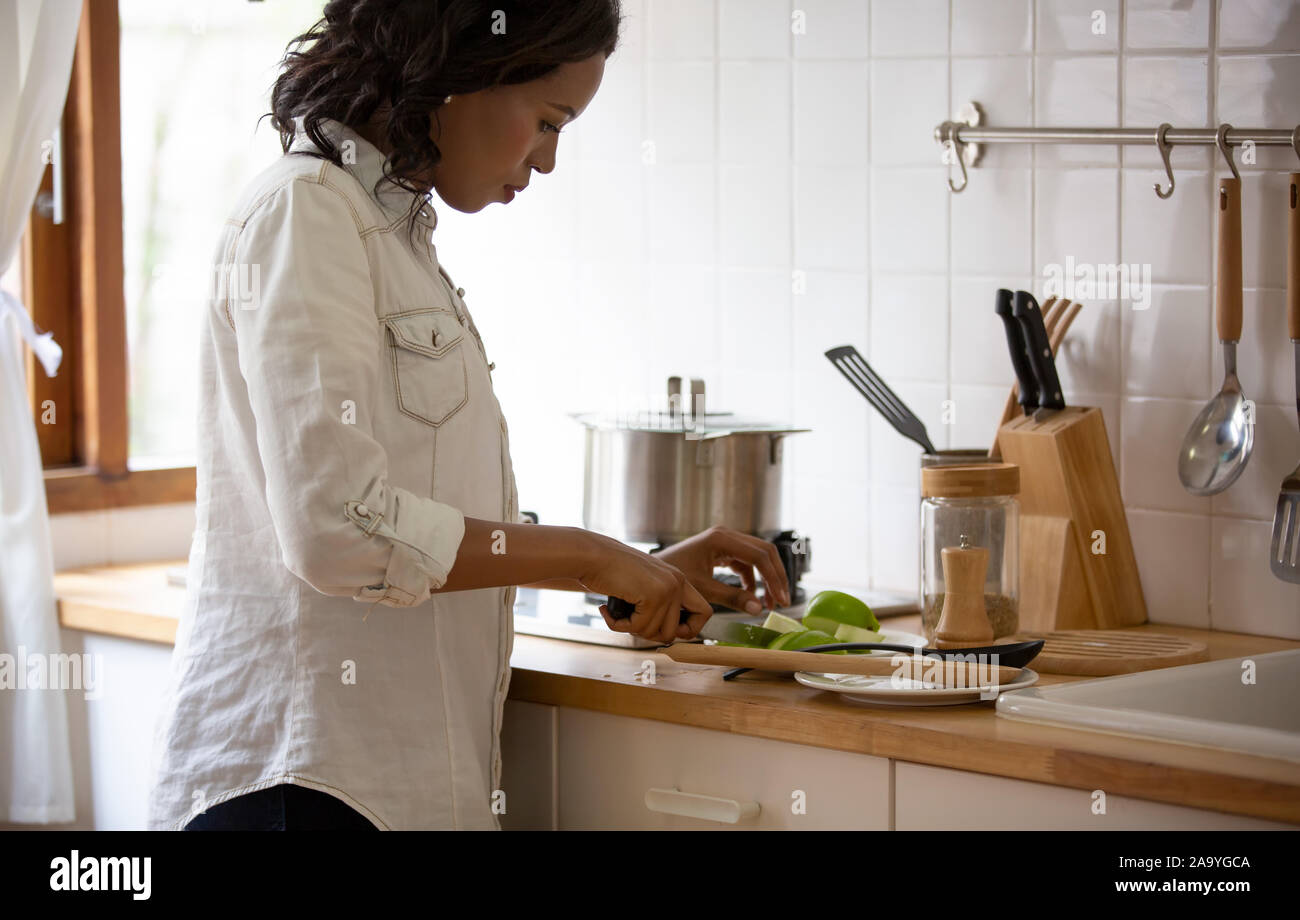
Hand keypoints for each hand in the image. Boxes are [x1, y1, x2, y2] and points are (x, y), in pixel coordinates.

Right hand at [575, 532, 712, 643]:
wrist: (592, 555)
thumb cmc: (610, 571)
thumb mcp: (643, 586)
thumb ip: (659, 606)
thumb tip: (668, 637)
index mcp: (678, 579)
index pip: (704, 612)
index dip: (688, 629)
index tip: (664, 629)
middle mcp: (677, 582)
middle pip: (675, 631)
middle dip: (649, 634)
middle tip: (630, 622)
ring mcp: (667, 588)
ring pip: (655, 633)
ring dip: (631, 629)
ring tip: (616, 612)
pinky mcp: (653, 595)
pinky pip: (638, 627)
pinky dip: (619, 625)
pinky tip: (606, 611)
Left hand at [651, 525, 791, 615]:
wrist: (654, 572)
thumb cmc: (674, 577)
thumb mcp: (704, 589)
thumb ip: (732, 598)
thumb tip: (759, 609)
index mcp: (722, 538)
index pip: (760, 555)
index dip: (774, 579)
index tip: (781, 599)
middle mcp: (726, 535)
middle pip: (764, 552)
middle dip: (775, 577)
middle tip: (782, 601)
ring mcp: (724, 540)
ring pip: (758, 556)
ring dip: (766, 578)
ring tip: (770, 602)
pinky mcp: (722, 549)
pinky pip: (746, 561)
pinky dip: (753, 578)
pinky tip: (751, 596)